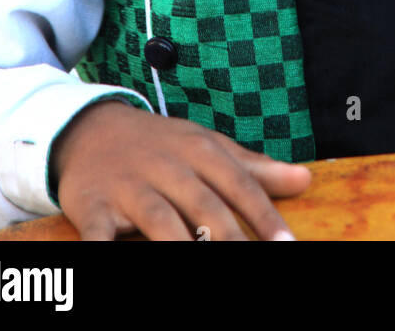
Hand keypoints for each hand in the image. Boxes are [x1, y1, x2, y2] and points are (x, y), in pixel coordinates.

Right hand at [50, 100, 311, 240]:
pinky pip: (99, 235)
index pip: (239, 185)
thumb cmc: (161, 146)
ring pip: (160, 221)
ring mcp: (129, 187)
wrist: (89, 127)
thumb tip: (305, 179)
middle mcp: (167, 167)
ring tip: (204, 267)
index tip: (288, 245)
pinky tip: (111, 263)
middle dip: (231, 240)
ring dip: (181, 247)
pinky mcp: (92, 207)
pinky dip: (104, 251)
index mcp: (200, 150)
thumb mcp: (207, 147)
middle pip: (205, 207)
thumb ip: (254, 168)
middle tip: (252, 264)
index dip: (265, 217)